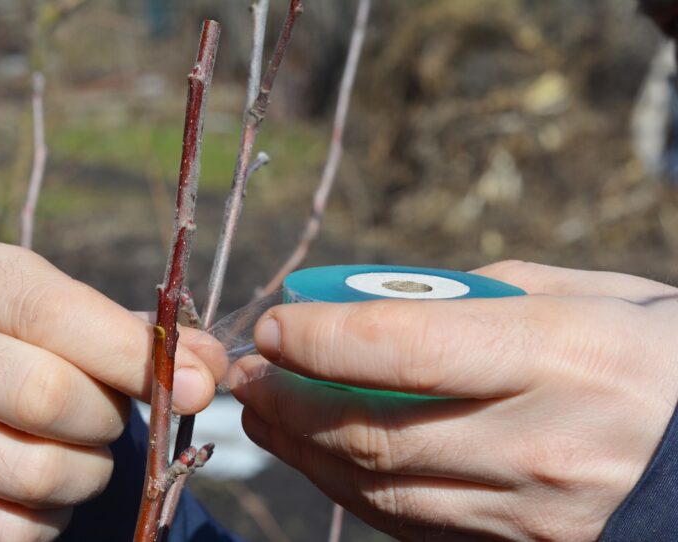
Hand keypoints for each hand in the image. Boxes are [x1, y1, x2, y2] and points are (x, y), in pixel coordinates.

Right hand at [0, 241, 223, 541]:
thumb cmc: (11, 340)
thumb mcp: (54, 310)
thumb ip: (129, 333)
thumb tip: (209, 368)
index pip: (57, 316)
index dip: (137, 355)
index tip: (198, 384)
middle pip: (49, 398)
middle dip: (108, 415)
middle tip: (108, 414)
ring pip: (39, 472)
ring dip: (89, 471)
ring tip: (76, 447)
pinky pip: (11, 531)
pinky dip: (49, 518)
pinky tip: (38, 484)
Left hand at [231, 261, 677, 540]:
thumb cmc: (658, 353)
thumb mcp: (589, 292)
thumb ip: (482, 296)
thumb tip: (383, 303)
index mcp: (559, 355)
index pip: (406, 351)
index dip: (322, 339)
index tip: (273, 326)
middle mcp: (540, 443)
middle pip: (374, 432)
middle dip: (290, 402)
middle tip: (247, 373)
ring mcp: (529, 512)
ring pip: (381, 490)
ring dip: (305, 451)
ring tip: (264, 414)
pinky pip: (412, 525)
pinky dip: (352, 490)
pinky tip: (321, 458)